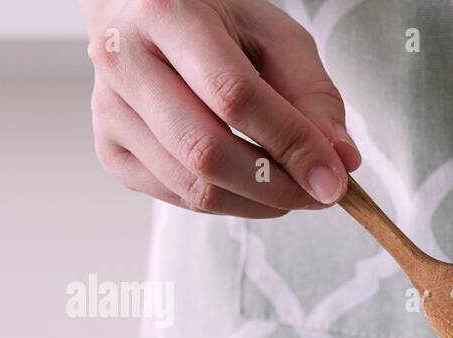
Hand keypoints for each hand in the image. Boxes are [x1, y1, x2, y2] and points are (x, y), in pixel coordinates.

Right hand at [82, 0, 359, 216]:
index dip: (291, 144)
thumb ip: (314, 97)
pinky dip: (230, 203)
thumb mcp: (277, 38)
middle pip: (206, 151)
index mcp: (166, 14)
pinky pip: (179, 199)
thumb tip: (344, 162)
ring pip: (193, 187)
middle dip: (277, 187)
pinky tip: (252, 184)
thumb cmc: (220, 25)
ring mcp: (109, 110)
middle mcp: (123, 61)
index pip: (233, 96)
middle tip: (321, 195)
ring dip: (259, 203)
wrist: (147, 18)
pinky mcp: (110, 151)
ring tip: (293, 187)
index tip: (337, 179)